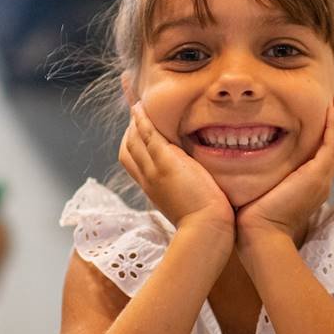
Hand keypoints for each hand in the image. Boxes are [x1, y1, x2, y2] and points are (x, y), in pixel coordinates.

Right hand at [119, 102, 233, 236]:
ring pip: (135, 139)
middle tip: (136, 111)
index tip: (136, 131)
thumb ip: (182, 189)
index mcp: (152, 188)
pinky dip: (142, 119)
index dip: (132, 144)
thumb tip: (189, 181)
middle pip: (129, 148)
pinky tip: (141, 107)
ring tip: (138, 104)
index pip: (133, 162)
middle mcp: (147, 178)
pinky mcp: (165, 162)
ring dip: (134, 120)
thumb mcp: (185, 203)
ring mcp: (154, 170)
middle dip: (130, 129)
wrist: (205, 230)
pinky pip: (148, 135)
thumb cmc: (203, 222)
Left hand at [236, 95, 333, 246]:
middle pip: (333, 148)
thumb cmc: (250, 220)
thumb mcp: (257, 191)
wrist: (259, 236)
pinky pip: (332, 145)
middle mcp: (318, 183)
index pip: (319, 157)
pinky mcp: (317, 176)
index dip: (322, 137)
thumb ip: (256, 178)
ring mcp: (320, 179)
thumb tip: (239, 166)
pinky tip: (333, 111)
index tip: (320, 119)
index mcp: (306, 187)